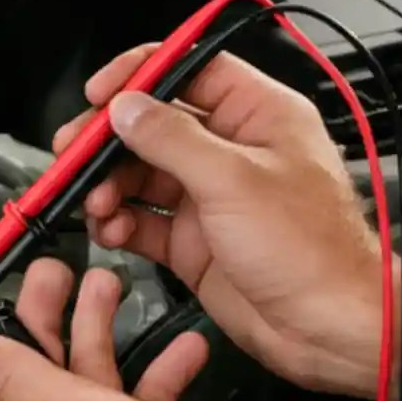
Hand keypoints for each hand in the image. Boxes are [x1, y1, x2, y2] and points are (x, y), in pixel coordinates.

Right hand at [54, 45, 383, 398]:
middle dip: (107, 139)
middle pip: (150, 125)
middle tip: (73, 153)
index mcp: (257, 116)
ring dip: (106, 186)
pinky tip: (111, 230)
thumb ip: (172, 140)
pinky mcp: (190, 241)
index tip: (101, 93)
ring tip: (95, 203)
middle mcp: (230, 151)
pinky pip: (138, 220)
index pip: (189, 70)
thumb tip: (126, 108)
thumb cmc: (313, 253)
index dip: (140, 75)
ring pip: (136, 174)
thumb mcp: (234, 182)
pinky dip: (116, 223)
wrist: (328, 330)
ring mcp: (207, 197)